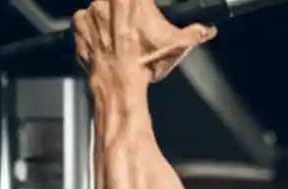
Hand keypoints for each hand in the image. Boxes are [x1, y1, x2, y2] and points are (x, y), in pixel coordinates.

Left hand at [72, 0, 216, 83]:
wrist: (119, 82)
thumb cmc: (146, 61)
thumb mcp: (177, 45)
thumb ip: (195, 33)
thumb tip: (207, 30)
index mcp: (134, 0)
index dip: (143, 5)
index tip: (146, 8)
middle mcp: (110, 0)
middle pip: (120, 0)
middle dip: (128, 8)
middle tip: (136, 24)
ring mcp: (92, 10)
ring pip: (103, 5)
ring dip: (111, 16)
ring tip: (122, 35)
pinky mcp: (79, 24)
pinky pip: (86, 18)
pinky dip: (94, 26)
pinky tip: (106, 39)